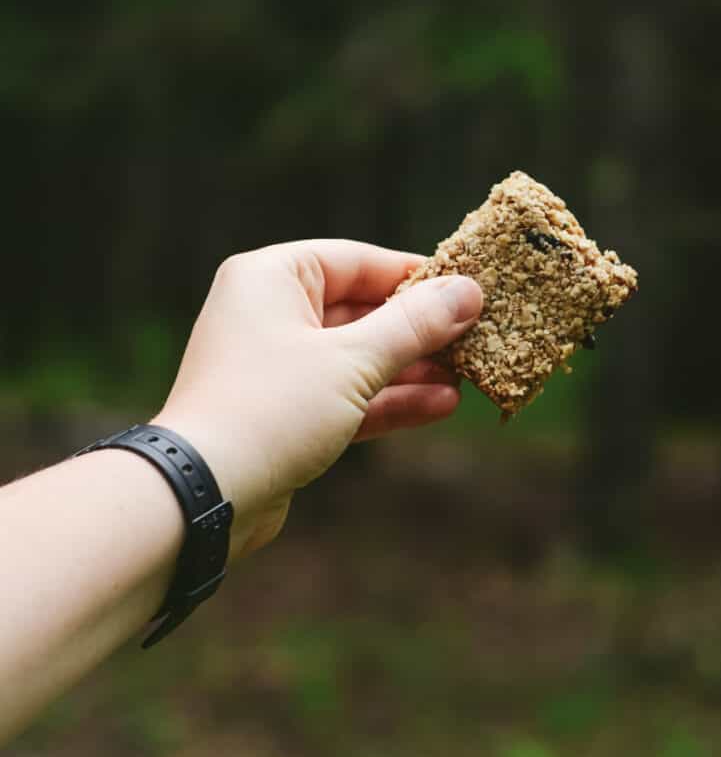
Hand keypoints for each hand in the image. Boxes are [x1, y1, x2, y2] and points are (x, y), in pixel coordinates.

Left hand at [153, 240, 482, 557]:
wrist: (204, 496)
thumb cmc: (270, 410)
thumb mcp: (353, 361)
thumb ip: (414, 325)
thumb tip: (468, 291)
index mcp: (271, 278)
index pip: (357, 260)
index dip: (415, 275)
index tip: (469, 288)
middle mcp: (268, 314)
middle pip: (360, 310)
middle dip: (420, 329)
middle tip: (479, 336)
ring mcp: (275, 367)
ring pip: (357, 357)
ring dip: (412, 368)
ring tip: (468, 375)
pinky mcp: (284, 415)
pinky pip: (346, 396)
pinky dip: (388, 400)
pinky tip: (439, 405)